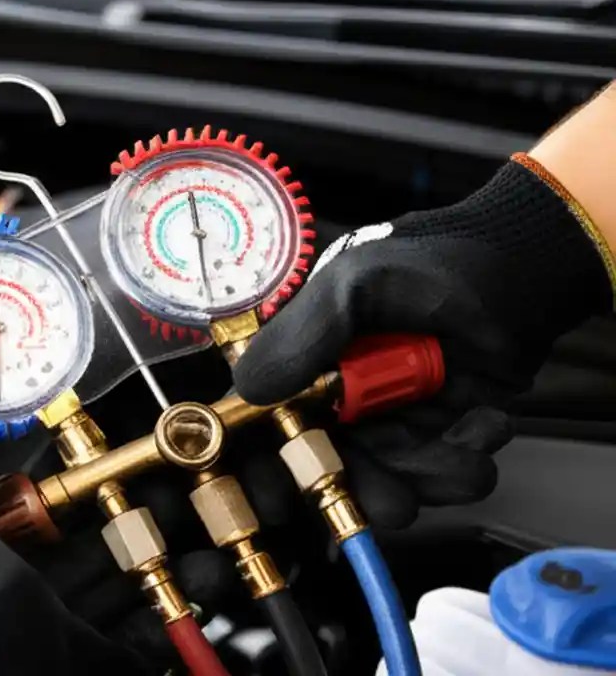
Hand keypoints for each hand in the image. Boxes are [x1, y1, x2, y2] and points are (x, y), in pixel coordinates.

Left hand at [0, 390, 232, 675]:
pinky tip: (215, 567)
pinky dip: (187, 592)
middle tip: (178, 464)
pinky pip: (154, 618)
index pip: (27, 499)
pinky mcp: (110, 659)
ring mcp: (71, 629)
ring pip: (128, 569)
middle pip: (89, 529)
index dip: (70, 467)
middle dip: (138, 496)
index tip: (113, 437)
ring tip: (209, 507)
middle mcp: (25, 594)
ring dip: (171, 538)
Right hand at [233, 157, 611, 527]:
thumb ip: (304, 335)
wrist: (522, 266)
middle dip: (363, 492)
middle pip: (327, 471)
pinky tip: (488, 421)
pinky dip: (468, 461)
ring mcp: (389, 423)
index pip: (262, 426)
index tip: (278, 501)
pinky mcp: (439, 438)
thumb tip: (247, 389)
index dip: (263, 469)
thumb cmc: (428, 264)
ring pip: (391, 483)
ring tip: (469, 452)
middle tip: (395, 504)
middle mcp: (336, 402)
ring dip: (430, 478)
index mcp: (300, 365)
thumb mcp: (356, 284)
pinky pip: (444, 476)